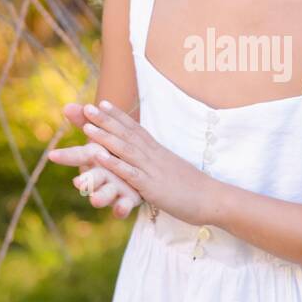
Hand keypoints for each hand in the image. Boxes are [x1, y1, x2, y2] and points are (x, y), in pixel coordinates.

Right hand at [49, 102, 141, 217]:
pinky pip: (122, 206)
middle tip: (78, 182)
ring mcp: (112, 189)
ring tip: (94, 200)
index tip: (52, 155)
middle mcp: (99, 176)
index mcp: (92, 159)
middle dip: (85, 180)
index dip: (65, 156)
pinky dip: (120, 208)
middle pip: (90, 179)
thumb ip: (84, 121)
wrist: (134, 168)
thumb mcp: (99, 136)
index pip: (76, 156)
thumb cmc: (109, 150)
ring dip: (100, 197)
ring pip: (104, 195)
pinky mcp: (127, 200)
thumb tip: (67, 106)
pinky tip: (121, 209)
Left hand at [73, 100, 213, 227]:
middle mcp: (154, 156)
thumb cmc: (195, 188)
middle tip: (87, 107)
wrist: (214, 198)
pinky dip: (113, 163)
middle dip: (106, 120)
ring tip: (86, 127)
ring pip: (125, 150)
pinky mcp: (152, 187)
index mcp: (159, 152)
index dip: (119, 116)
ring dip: (105, 137)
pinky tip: (98, 157)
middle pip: (127, 134)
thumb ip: (161, 164)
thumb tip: (155, 160)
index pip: (136, 128)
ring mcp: (152, 170)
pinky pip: (129, 173)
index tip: (104, 103)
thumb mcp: (174, 170)